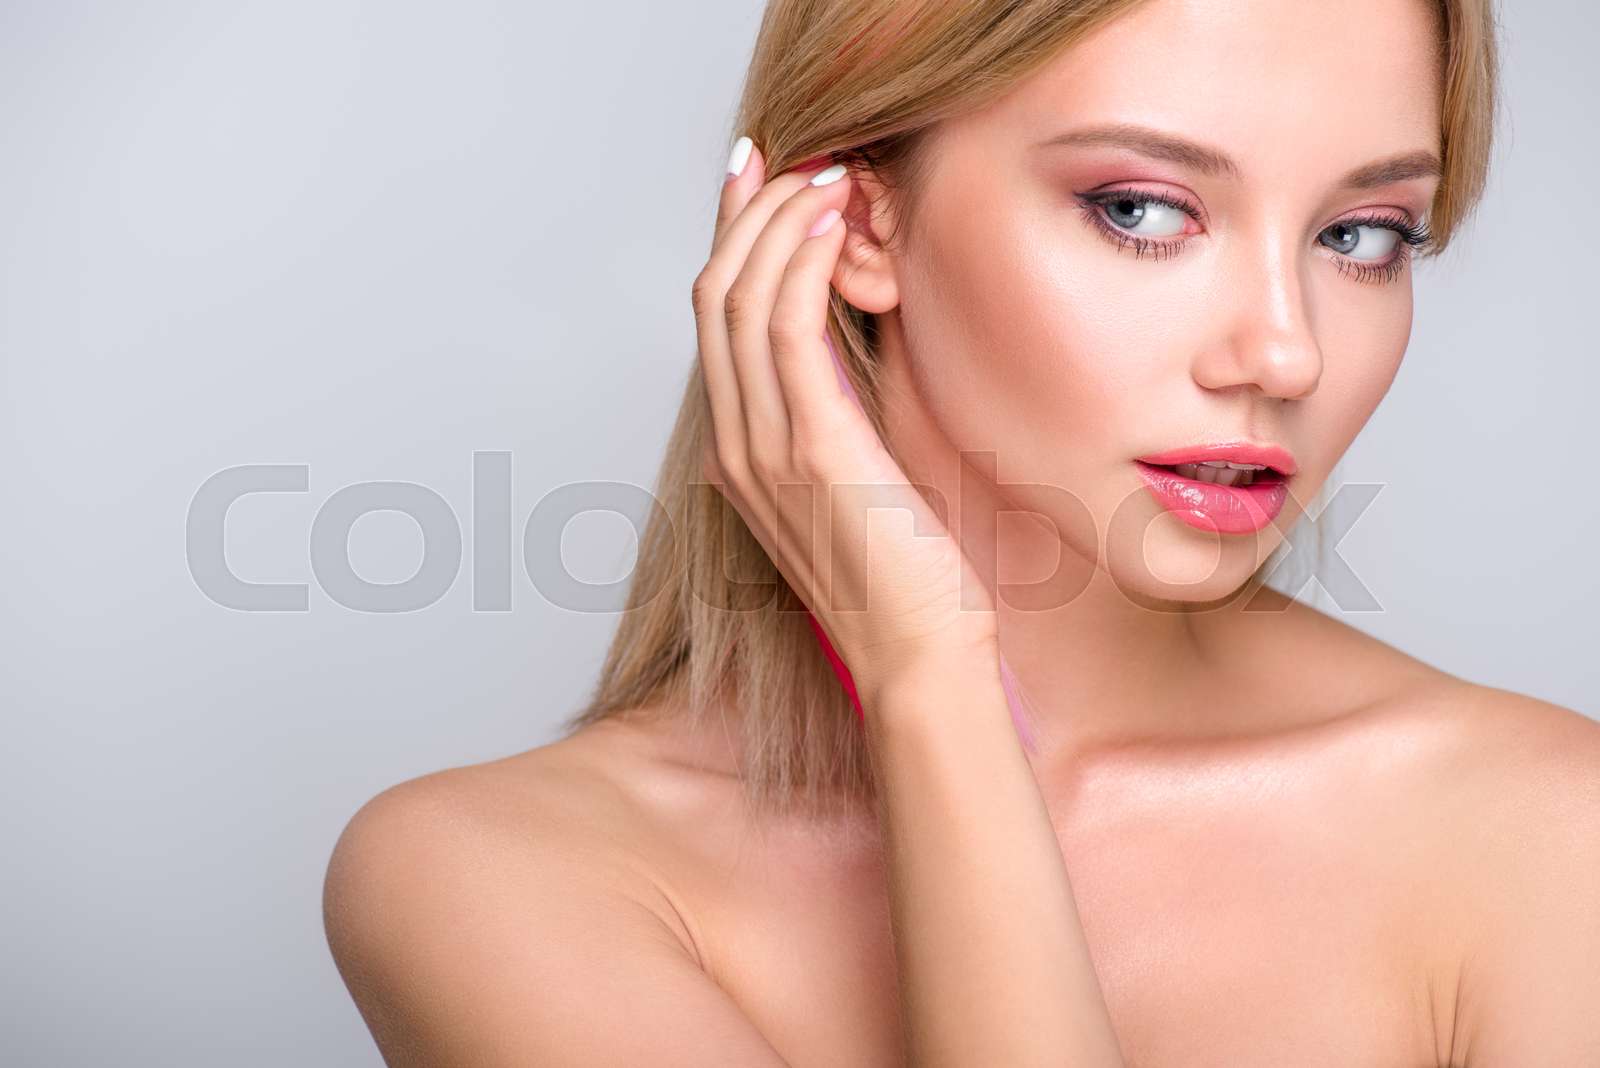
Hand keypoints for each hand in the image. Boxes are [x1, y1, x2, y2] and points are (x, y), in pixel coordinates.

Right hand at [691, 139, 998, 704]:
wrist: (918, 661)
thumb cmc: (904, 584)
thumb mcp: (858, 487)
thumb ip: (837, 418)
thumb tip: (849, 349)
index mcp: (740, 457)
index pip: (716, 326)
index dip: (731, 244)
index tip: (759, 183)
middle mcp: (736, 447)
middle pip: (712, 300)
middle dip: (746, 217)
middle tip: (791, 162)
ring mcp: (765, 450)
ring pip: (738, 302)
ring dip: (779, 226)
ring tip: (826, 179)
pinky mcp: (813, 449)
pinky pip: (785, 329)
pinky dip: (800, 266)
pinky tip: (830, 229)